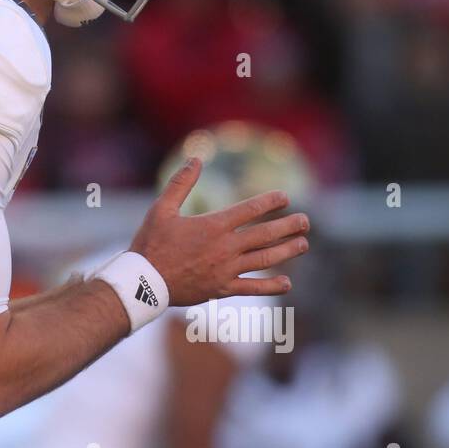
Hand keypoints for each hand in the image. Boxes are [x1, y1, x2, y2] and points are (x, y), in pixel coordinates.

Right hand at [128, 157, 309, 307]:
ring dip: (286, 251)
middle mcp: (224, 247)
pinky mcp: (222, 288)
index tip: (285, 197)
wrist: (143, 282)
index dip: (269, 202)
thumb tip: (196, 158)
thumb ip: (181, 183)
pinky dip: (271, 287)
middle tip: (305, 221)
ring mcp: (225, 270)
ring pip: (264, 260)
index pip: (249, 210)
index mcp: (212, 225)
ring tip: (303, 244)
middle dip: (288, 226)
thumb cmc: (151, 243)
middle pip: (264, 235)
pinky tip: (287, 283)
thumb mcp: (162, 208)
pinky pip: (252, 288)